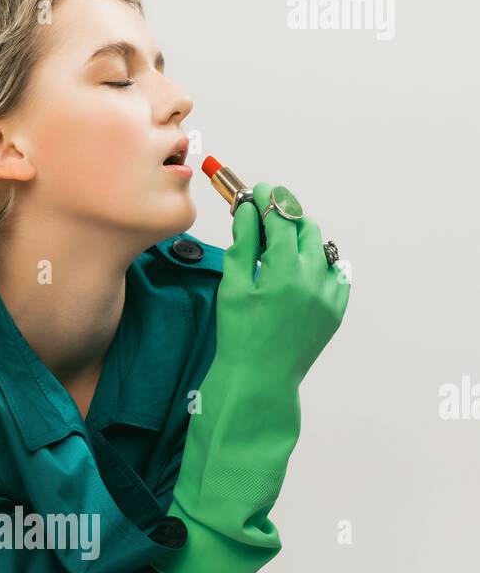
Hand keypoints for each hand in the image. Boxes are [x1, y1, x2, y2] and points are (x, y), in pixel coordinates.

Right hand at [217, 182, 349, 386]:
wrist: (259, 380)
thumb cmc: (239, 338)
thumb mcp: (233, 287)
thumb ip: (243, 244)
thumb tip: (247, 209)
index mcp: (284, 270)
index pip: (280, 217)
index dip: (268, 199)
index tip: (259, 191)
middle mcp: (313, 278)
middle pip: (305, 227)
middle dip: (286, 217)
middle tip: (267, 220)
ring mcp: (329, 295)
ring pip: (323, 249)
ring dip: (303, 241)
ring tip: (282, 250)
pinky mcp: (336, 310)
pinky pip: (338, 274)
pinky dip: (324, 266)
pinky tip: (306, 271)